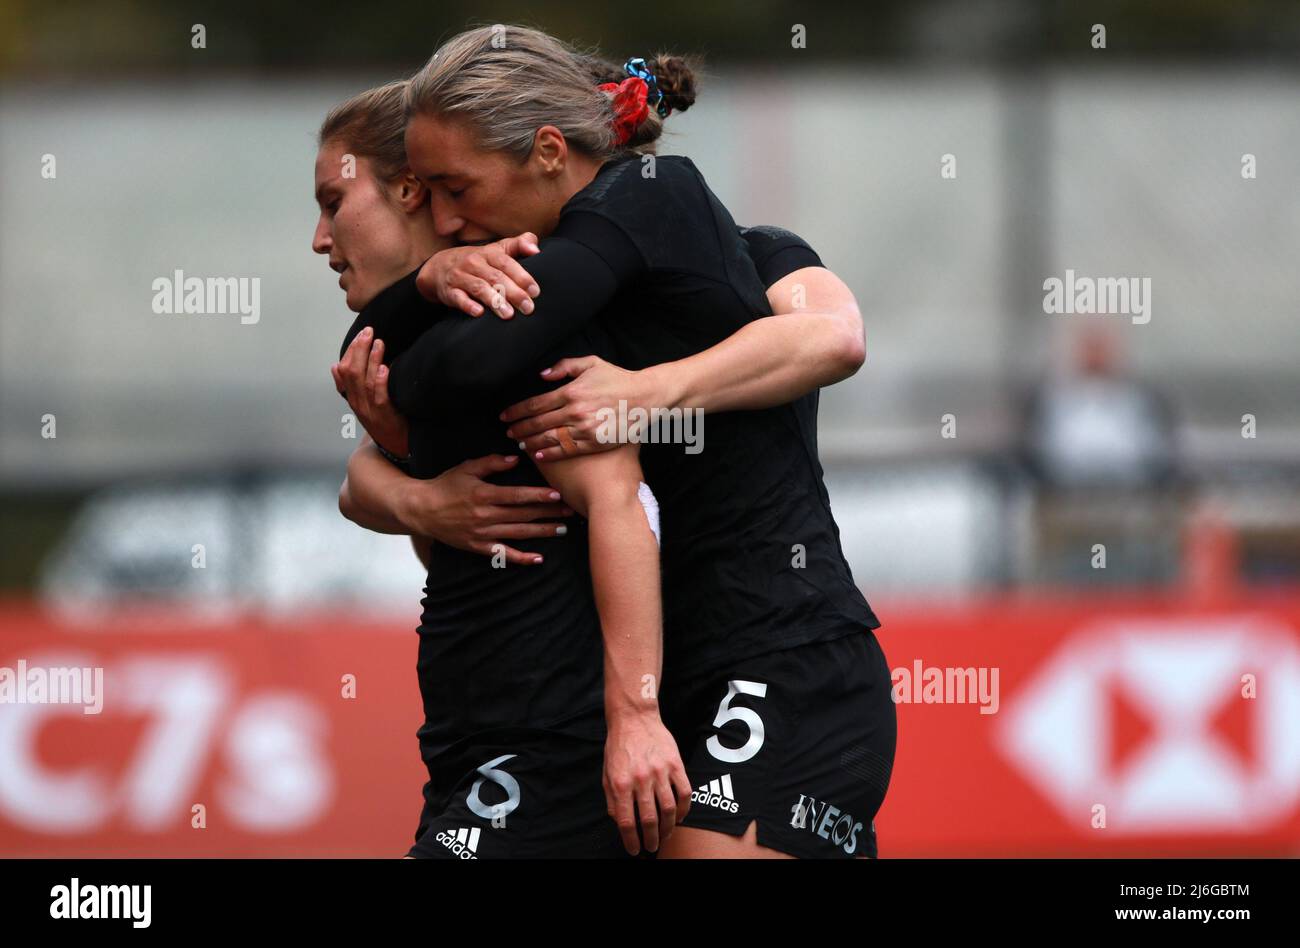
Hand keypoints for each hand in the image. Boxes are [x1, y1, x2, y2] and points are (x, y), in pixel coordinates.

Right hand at [332, 326, 408, 457]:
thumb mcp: (363, 402)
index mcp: (351, 397)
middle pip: (352, 372)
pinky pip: (380, 397)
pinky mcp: (385, 415)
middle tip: (369, 332)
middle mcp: (357, 403)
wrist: (396, 446)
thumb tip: (335, 366)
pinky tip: (384, 368)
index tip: (361, 334)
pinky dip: (380, 381)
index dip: (351, 351)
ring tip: (378, 343)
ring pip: (365, 381)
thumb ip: (351, 385)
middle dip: (359, 350)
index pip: (343, 370)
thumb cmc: (383, 419)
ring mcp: (370, 410)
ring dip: (371, 359)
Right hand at [397, 454, 573, 564]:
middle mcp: (485, 516)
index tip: (558, 495)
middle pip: (523, 515)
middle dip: (549, 513)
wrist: (421, 510)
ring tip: (562, 529)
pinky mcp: (478, 547)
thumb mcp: (467, 468)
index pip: (517, 496)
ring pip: (518, 533)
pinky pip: (503, 554)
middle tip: (571, 511)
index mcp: (484, 494)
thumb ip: (492, 463)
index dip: (539, 496)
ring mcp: (482, 533)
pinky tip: (538, 559)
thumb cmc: (445, 485)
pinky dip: (521, 558)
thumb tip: (516, 458)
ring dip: (542, 532)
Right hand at [414, 232, 540, 317]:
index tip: (535, 291)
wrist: (439, 267)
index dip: (521, 276)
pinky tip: (479, 313)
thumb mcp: (497, 249)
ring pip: (479, 288)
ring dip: (494, 301)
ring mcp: (460, 277)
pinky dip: (468, 305)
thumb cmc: (478, 261)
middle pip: (495, 277)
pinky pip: (458, 297)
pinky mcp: (449, 291)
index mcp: (488, 253)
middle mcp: (474, 263)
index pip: (506, 263)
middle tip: (528, 308)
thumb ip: (518, 245)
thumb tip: (536, 249)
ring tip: (508, 314)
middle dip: (513, 293)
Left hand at [501, 356, 664, 461]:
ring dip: (531, 442)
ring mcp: (585, 429)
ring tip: (520, 444)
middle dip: (520, 428)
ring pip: (549, 438)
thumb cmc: (619, 379)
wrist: (646, 398)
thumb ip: (564, 367)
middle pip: (538, 423)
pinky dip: (550, 453)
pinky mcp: (595, 442)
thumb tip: (542, 376)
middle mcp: (575, 411)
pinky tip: (539, 455)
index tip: (505, 416)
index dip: (517, 411)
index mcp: (572, 391)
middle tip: (508, 433)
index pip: (536, 404)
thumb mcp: (592, 364)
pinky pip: (567, 450)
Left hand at [603, 708, 690, 854]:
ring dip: (668, 828)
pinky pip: (684, 792)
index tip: (634, 849)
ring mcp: (660, 771)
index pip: (626, 822)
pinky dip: (684, 809)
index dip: (630, 840)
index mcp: (620, 783)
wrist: (634, 718)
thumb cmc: (619, 747)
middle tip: (652, 846)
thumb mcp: (607, 774)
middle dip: (651, 839)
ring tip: (665, 835)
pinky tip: (679, 817)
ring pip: (669, 809)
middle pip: (649, 819)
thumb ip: (612, 800)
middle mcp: (640, 779)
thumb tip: (620, 823)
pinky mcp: (676, 764)